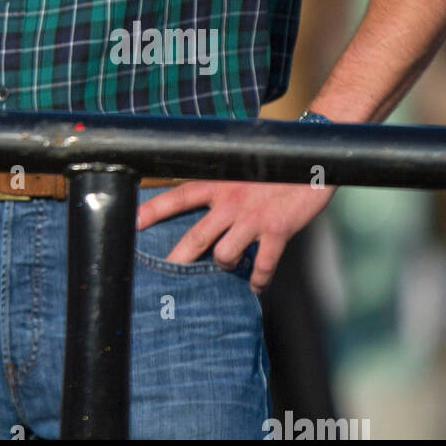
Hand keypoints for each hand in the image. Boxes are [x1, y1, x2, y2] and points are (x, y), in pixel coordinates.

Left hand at [135, 179, 336, 294]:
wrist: (312, 158)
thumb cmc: (272, 163)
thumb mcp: (240, 166)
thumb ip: (221, 182)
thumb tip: (205, 196)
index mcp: (218, 182)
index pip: (178, 196)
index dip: (153, 209)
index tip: (132, 223)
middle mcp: (231, 201)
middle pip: (196, 236)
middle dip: (178, 259)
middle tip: (165, 275)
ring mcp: (253, 217)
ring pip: (225, 254)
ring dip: (223, 265)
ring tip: (228, 267)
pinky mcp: (278, 230)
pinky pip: (263, 265)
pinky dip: (258, 280)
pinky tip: (256, 287)